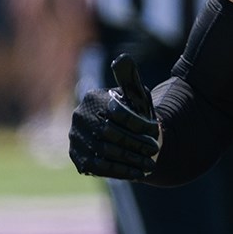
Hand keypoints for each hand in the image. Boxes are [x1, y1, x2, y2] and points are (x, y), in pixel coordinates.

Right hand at [68, 55, 159, 179]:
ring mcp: (76, 138)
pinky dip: (119, 171)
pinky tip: (137, 174)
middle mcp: (80, 117)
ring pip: (106, 151)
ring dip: (130, 160)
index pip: (118, 112)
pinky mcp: (77, 157)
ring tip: (150, 165)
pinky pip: (98, 167)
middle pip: (111, 133)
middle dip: (136, 144)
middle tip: (156, 151)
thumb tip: (123, 59)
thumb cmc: (131, 113)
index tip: (157, 130)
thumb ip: (130, 79)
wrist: (120, 135)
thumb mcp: (133, 95)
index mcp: (93, 99)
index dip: (139, 123)